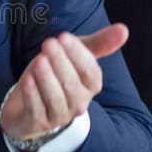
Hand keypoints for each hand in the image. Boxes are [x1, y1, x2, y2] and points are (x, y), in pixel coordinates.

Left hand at [0, 24, 128, 139]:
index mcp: (91, 86)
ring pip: (56, 98)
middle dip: (60, 62)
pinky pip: (37, 109)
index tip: (63, 37)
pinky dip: (32, 94)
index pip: (91, 72)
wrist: (28, 103)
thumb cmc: (56, 75)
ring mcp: (59, 115)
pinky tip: (27, 79)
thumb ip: (98, 43)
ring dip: (47, 78)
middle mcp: (78, 103)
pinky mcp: (38, 122)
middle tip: (48, 43)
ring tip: (38, 60)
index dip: (78, 55)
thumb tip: (124, 29)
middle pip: (72, 84)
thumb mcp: (74, 55)